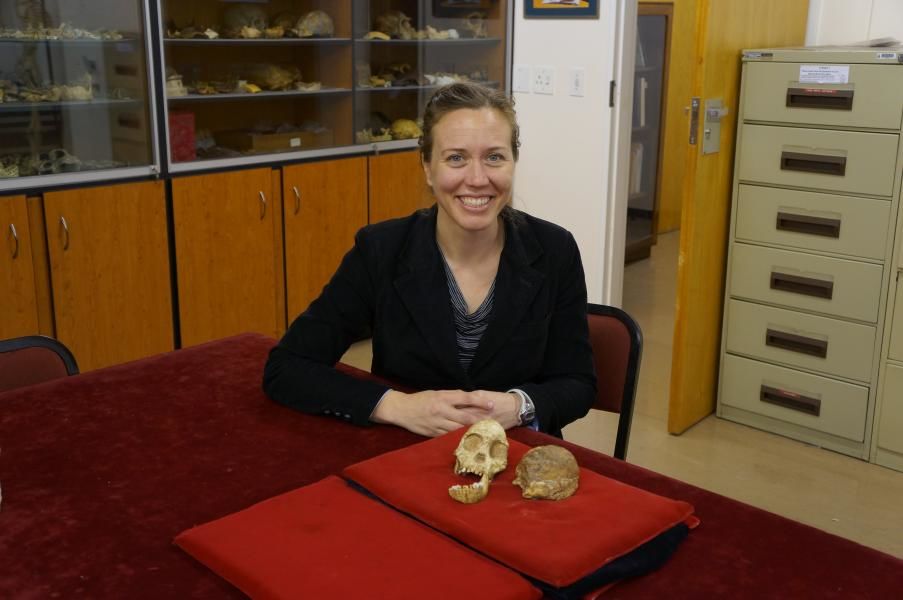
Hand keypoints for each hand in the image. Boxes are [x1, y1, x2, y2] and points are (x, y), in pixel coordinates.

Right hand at [370, 389, 520, 436]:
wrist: (401, 409)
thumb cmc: (421, 399)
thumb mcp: (437, 393)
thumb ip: (453, 397)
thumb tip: (471, 399)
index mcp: (443, 397)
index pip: (465, 398)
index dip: (480, 402)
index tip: (491, 405)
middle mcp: (441, 410)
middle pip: (464, 416)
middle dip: (480, 420)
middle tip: (494, 422)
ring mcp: (437, 423)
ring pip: (458, 429)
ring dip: (472, 431)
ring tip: (485, 433)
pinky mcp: (433, 434)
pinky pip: (449, 437)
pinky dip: (459, 438)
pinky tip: (469, 440)